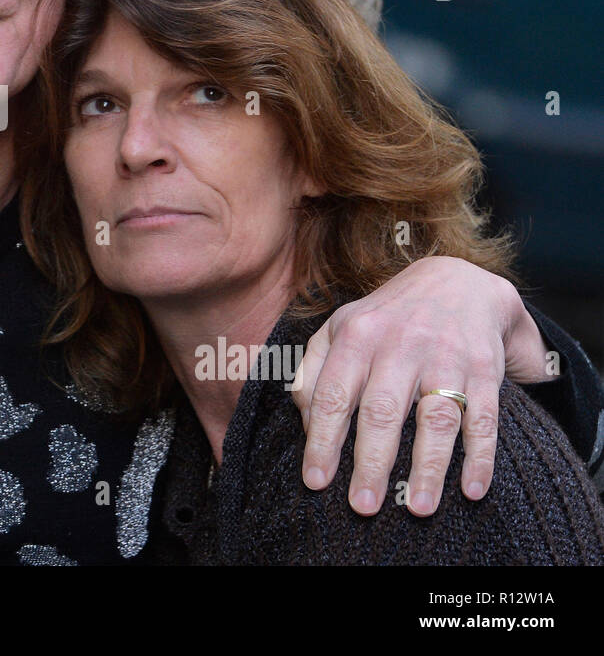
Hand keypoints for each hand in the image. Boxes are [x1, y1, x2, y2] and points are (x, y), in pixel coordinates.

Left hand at [289, 256, 543, 517]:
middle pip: (382, 410)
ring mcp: (446, 356)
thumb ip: (314, 370)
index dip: (323, 441)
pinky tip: (471, 489)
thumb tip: (304, 419)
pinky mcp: (486, 367)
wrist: (457, 281)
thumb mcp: (340, 328)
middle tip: (362, 505)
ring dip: (428, 467)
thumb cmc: (386, 319)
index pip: (333, 395)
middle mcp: (400, 344)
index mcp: (357, 335)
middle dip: (371, 462)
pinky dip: (480, 455)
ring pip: (436, 417)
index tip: (315, 481)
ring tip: (417, 508)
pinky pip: (485, 417)